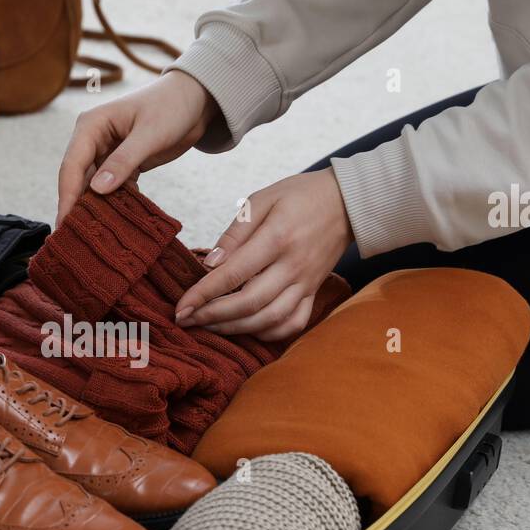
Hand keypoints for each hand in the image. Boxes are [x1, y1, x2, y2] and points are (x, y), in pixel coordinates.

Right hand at [56, 70, 217, 224]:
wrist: (196, 100)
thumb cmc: (171, 106)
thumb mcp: (149, 134)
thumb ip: (124, 161)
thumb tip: (97, 190)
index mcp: (91, 126)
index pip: (71, 166)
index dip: (67, 196)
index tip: (64, 223)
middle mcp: (93, 140)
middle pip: (78, 179)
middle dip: (76, 207)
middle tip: (73, 240)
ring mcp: (107, 153)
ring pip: (94, 187)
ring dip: (95, 209)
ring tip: (92, 238)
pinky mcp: (123, 164)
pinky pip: (113, 189)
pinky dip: (114, 204)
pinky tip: (116, 224)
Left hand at [176, 169, 351, 341]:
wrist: (349, 202)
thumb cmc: (300, 196)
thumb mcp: (263, 199)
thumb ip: (235, 232)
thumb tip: (210, 264)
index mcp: (277, 238)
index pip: (233, 274)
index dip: (203, 294)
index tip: (181, 307)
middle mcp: (293, 266)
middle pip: (249, 303)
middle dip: (213, 317)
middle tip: (187, 320)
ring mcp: (306, 283)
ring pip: (269, 319)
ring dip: (235, 329)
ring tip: (208, 326)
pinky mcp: (314, 292)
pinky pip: (293, 324)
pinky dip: (268, 333)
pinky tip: (247, 329)